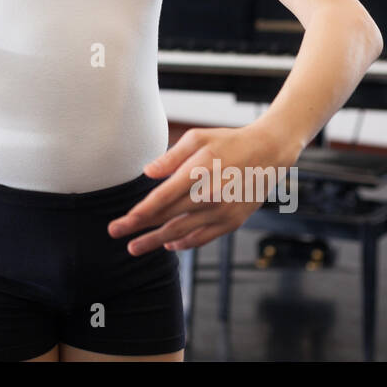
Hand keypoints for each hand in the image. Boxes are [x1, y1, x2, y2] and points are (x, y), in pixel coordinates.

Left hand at [108, 124, 302, 253]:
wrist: (269, 152)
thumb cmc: (229, 141)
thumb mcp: (197, 138)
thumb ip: (171, 157)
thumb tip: (147, 173)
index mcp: (198, 173)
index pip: (161, 199)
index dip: (138, 214)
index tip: (120, 223)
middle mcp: (209, 196)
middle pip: (167, 218)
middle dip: (139, 229)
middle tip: (116, 233)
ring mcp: (222, 212)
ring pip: (182, 232)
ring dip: (156, 241)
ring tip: (135, 247)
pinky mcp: (233, 221)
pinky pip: (204, 238)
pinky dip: (184, 243)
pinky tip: (168, 244)